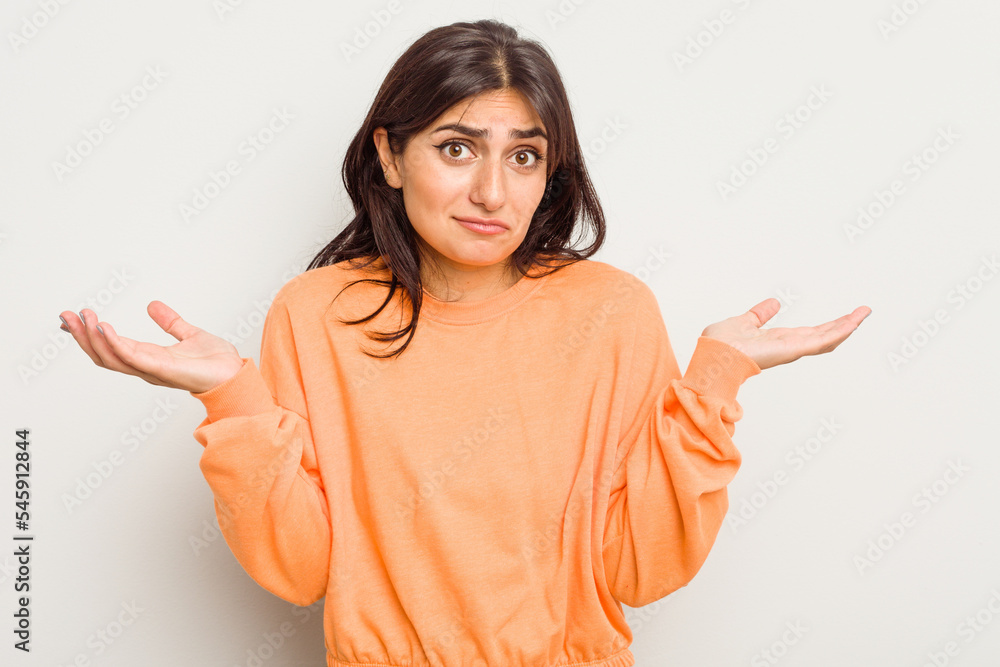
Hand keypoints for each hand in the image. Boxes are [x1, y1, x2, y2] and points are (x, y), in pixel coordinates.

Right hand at [59, 301, 244, 392]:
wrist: (234, 373)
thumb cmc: (215, 362)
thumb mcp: (188, 334)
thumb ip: (170, 322)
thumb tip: (153, 305)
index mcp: (148, 357)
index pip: (110, 347)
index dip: (91, 334)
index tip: (74, 318)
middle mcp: (144, 366)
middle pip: (102, 354)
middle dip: (82, 335)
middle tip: (66, 315)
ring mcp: (150, 369)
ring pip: (110, 356)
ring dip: (92, 337)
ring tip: (82, 317)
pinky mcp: (161, 369)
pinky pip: (131, 357)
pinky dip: (115, 342)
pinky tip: (104, 328)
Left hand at [700, 298, 871, 370]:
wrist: (712, 355)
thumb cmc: (719, 345)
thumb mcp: (744, 322)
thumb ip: (760, 314)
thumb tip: (774, 303)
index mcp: (778, 340)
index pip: (809, 333)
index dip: (827, 325)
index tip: (844, 317)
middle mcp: (787, 346)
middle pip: (823, 336)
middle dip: (844, 325)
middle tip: (863, 313)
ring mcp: (791, 349)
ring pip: (826, 339)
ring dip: (847, 326)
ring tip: (864, 313)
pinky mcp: (791, 350)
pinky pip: (820, 342)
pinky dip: (838, 332)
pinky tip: (853, 322)